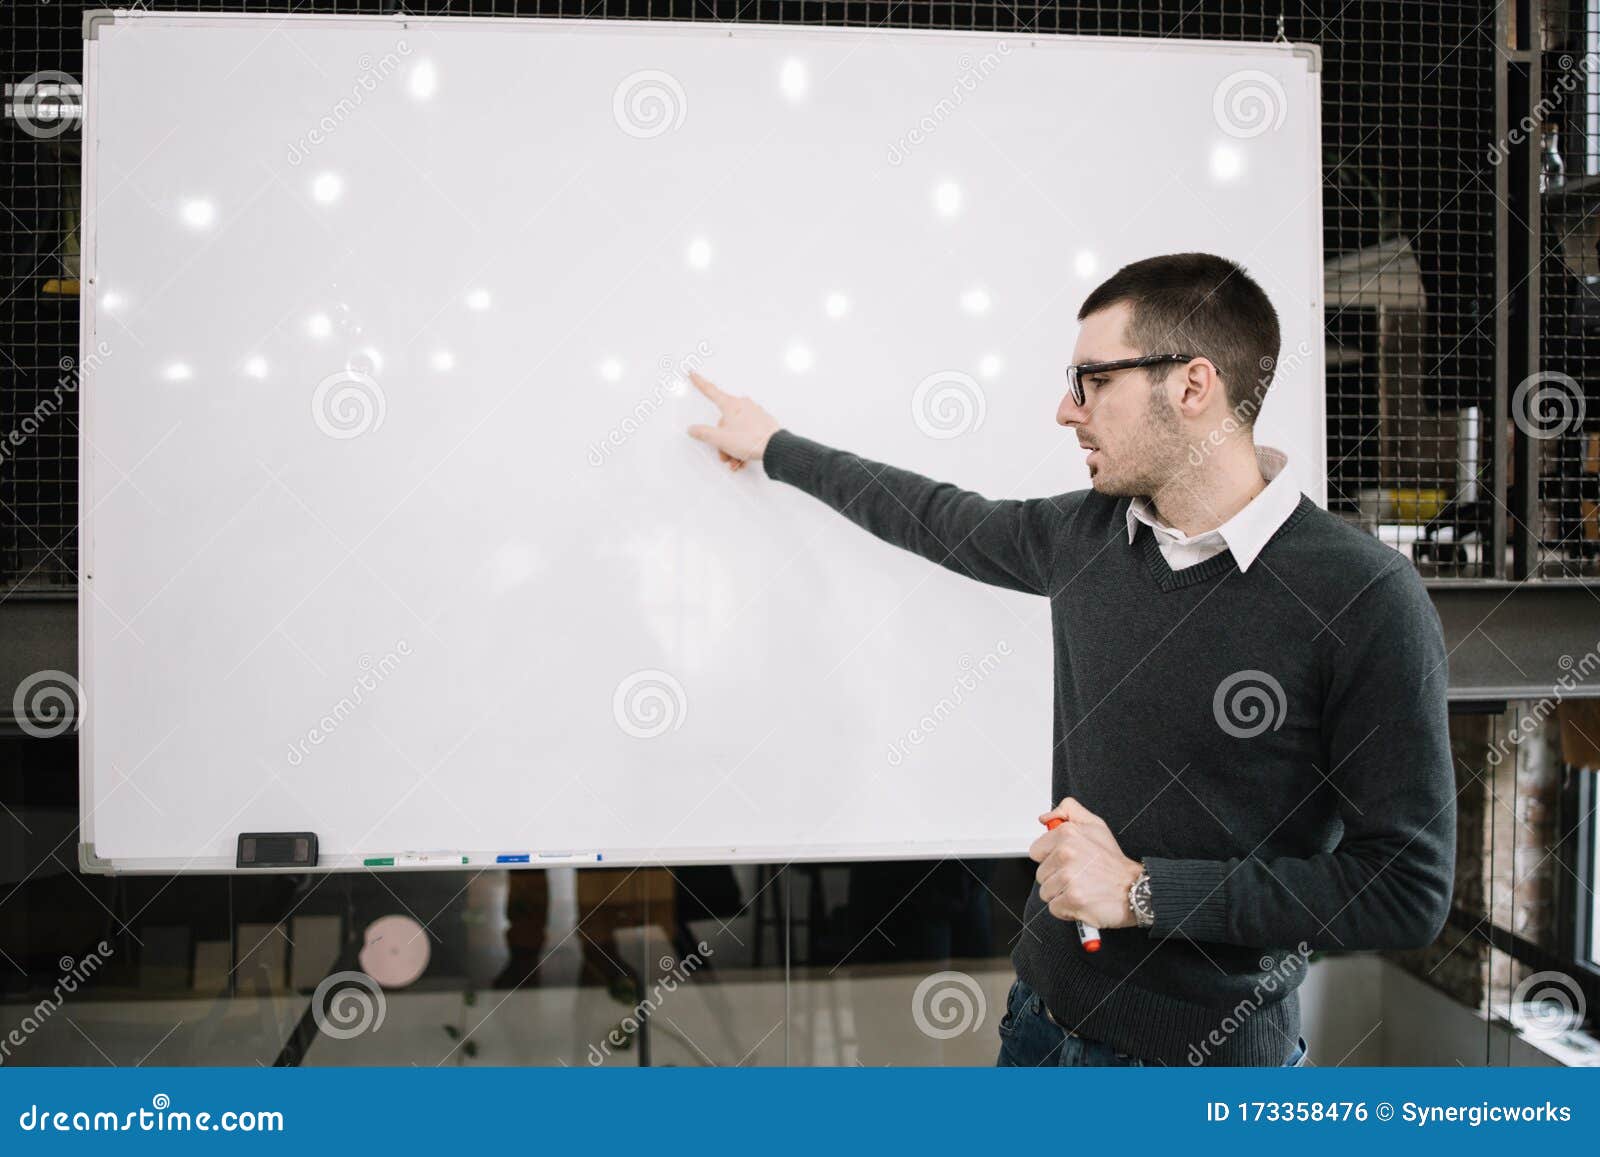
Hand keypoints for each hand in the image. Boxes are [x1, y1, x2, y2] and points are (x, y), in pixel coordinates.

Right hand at [686, 370, 781, 471]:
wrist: (775, 447)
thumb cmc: (751, 440)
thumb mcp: (720, 439)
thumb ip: (703, 433)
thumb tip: (693, 429)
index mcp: (731, 404)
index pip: (710, 391)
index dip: (700, 383)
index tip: (693, 374)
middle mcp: (743, 405)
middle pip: (724, 422)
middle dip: (721, 440)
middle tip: (724, 452)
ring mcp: (754, 413)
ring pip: (735, 430)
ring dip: (732, 447)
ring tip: (735, 459)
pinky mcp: (762, 422)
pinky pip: (747, 433)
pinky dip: (743, 446)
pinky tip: (743, 457)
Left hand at [1027, 796, 1144, 929]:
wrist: (1136, 888)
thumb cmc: (1114, 862)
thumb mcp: (1095, 825)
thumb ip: (1069, 811)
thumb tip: (1045, 819)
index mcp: (1067, 834)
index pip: (1036, 851)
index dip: (1050, 859)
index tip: (1065, 862)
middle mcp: (1066, 854)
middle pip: (1041, 874)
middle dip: (1056, 878)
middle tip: (1078, 876)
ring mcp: (1069, 877)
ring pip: (1046, 892)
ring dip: (1062, 894)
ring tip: (1082, 887)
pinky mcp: (1073, 899)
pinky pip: (1054, 908)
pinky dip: (1067, 909)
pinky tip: (1082, 900)